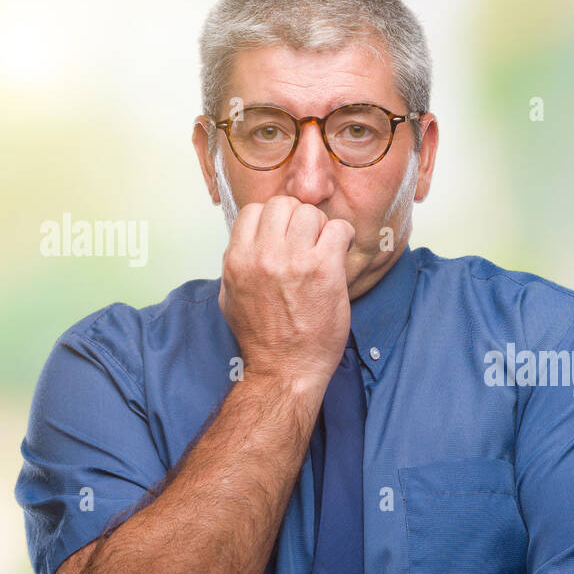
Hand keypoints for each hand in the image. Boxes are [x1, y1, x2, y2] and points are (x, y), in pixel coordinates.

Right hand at [218, 195, 354, 392]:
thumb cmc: (262, 339)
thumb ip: (236, 265)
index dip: (273, 220)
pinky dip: (342, 237)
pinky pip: (338, 229)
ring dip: (320, 228)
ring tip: (324, 249)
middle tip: (307, 240)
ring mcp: (294, 261)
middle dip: (297, 218)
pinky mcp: (324, 270)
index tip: (284, 235)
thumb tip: (245, 244)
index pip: (254, 210)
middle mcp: (263, 255)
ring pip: (310, 213)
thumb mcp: (231, 297)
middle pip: (283, 205)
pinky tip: (340, 253)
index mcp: (238, 259)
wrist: (285, 369)